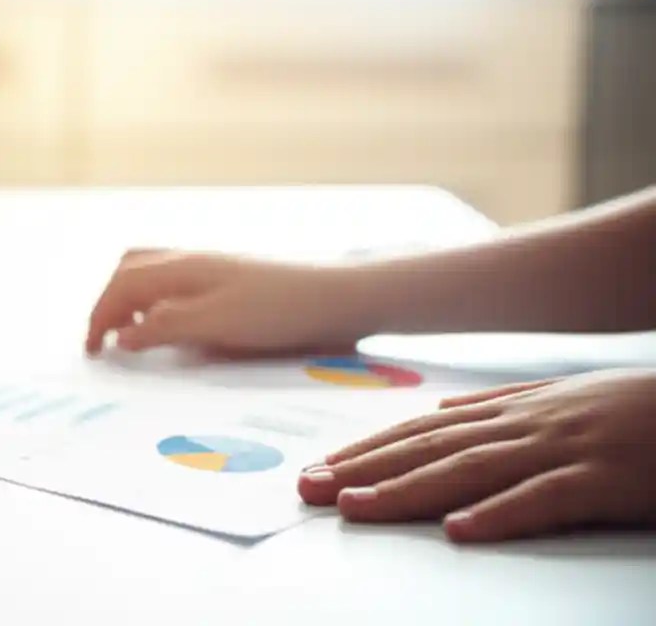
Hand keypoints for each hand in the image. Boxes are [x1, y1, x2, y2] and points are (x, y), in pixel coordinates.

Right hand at [85, 250, 363, 356]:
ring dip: (135, 300)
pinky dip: (161, 303)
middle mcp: (193, 260)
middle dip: (110, 302)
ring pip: (155, 272)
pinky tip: (179, 329)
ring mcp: (215, 268)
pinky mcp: (234, 281)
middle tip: (106, 340)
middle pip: (132, 268)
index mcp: (182, 266)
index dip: (99, 316)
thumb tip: (121, 336)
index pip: (121, 284)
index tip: (92, 351)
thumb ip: (165, 326)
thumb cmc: (282, 310)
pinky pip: (179, 284)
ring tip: (136, 337)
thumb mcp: (216, 323)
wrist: (343, 298)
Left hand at [297, 369, 655, 541]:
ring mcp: (563, 448)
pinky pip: (544, 499)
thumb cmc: (640, 408)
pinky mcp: (603, 478)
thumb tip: (441, 414)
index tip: (322, 467)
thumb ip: (499, 407)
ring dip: (406, 490)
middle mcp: (526, 424)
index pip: (423, 431)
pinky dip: (499, 514)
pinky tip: (457, 530)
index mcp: (515, 410)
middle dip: (364, 469)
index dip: (369, 449)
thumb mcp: (562, 399)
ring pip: (469, 471)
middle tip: (308, 489)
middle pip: (430, 449)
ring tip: (354, 507)